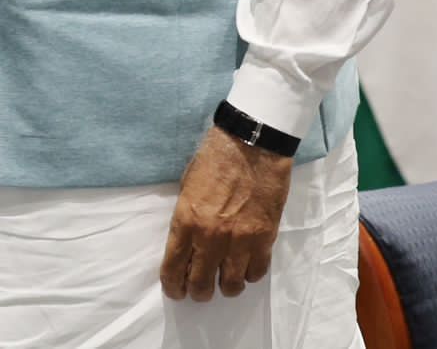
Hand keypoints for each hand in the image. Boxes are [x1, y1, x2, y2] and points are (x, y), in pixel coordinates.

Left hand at [160, 125, 292, 302]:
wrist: (251, 146)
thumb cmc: (214, 159)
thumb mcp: (187, 187)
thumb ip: (187, 219)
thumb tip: (186, 244)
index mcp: (186, 221)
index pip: (174, 268)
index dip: (172, 285)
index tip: (174, 290)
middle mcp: (211, 237)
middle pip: (202, 284)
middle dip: (197, 291)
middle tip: (197, 290)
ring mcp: (240, 241)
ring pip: (232, 285)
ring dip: (225, 286)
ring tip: (223, 279)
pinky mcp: (264, 240)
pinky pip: (256, 273)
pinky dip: (249, 273)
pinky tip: (244, 264)